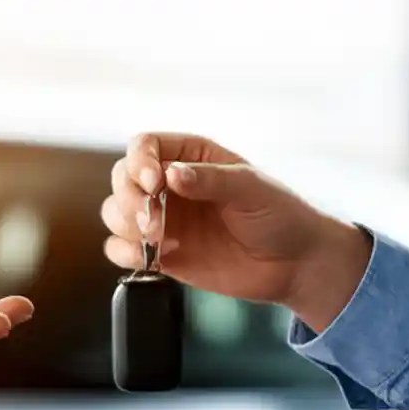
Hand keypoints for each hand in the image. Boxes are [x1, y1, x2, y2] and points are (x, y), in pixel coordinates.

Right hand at [100, 133, 370, 329]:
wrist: (293, 263)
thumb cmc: (279, 215)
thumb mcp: (251, 188)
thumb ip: (211, 179)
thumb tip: (170, 174)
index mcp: (191, 156)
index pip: (144, 146)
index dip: (139, 162)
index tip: (154, 182)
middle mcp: (169, 185)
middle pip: (121, 178)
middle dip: (130, 199)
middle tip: (154, 222)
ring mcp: (163, 219)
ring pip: (115, 212)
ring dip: (125, 225)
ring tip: (158, 240)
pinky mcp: (161, 253)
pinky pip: (120, 249)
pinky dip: (124, 253)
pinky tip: (151, 257)